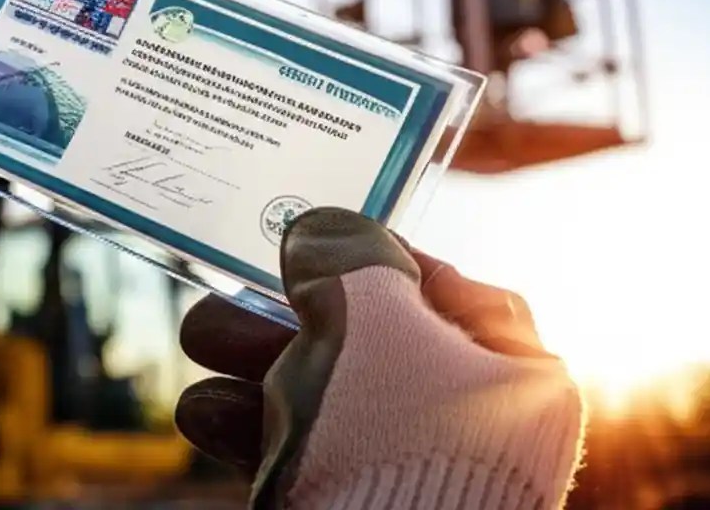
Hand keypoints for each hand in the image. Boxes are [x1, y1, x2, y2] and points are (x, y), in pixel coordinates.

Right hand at [174, 208, 582, 509]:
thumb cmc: (393, 438)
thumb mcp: (371, 321)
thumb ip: (346, 260)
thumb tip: (323, 228)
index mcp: (512, 372)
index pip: (446, 289)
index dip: (376, 254)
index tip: (316, 237)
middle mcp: (470, 424)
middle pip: (366, 341)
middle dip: (281, 312)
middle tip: (232, 289)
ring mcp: (410, 471)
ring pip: (323, 397)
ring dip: (250, 364)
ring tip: (197, 340)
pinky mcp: (358, 505)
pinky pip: (303, 454)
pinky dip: (250, 429)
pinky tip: (201, 413)